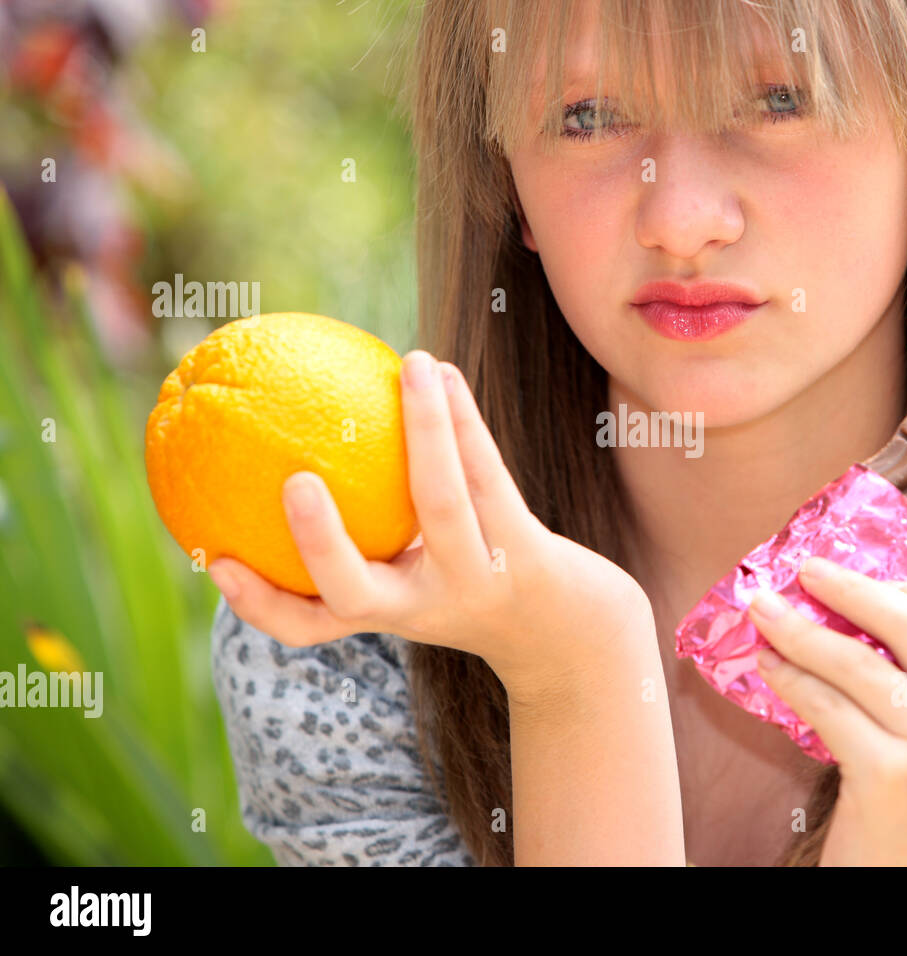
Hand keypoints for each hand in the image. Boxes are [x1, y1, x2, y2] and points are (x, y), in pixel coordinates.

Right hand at [209, 350, 654, 704]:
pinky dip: (465, 422)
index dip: (256, 604)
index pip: (308, 626)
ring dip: (428, 431)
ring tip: (414, 364)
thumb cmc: (468, 585)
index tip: (213, 560)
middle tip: (293, 482)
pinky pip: (488, 475)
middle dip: (319, 546)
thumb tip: (281, 452)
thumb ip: (357, 535)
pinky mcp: (524, 550)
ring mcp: (476, 579)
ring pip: (443, 504)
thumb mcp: (412, 570)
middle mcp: (425, 607)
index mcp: (386, 615)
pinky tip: (443, 374)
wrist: (568, 632)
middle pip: (357, 594)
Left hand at [746, 556, 906, 865]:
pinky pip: (826, 704)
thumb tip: (872, 598)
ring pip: (858, 661)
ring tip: (764, 611)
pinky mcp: (891, 776)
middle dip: (852, 589)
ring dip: (800, 628)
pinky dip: (789, 676)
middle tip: (806, 570)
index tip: (878, 583)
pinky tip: (768, 664)